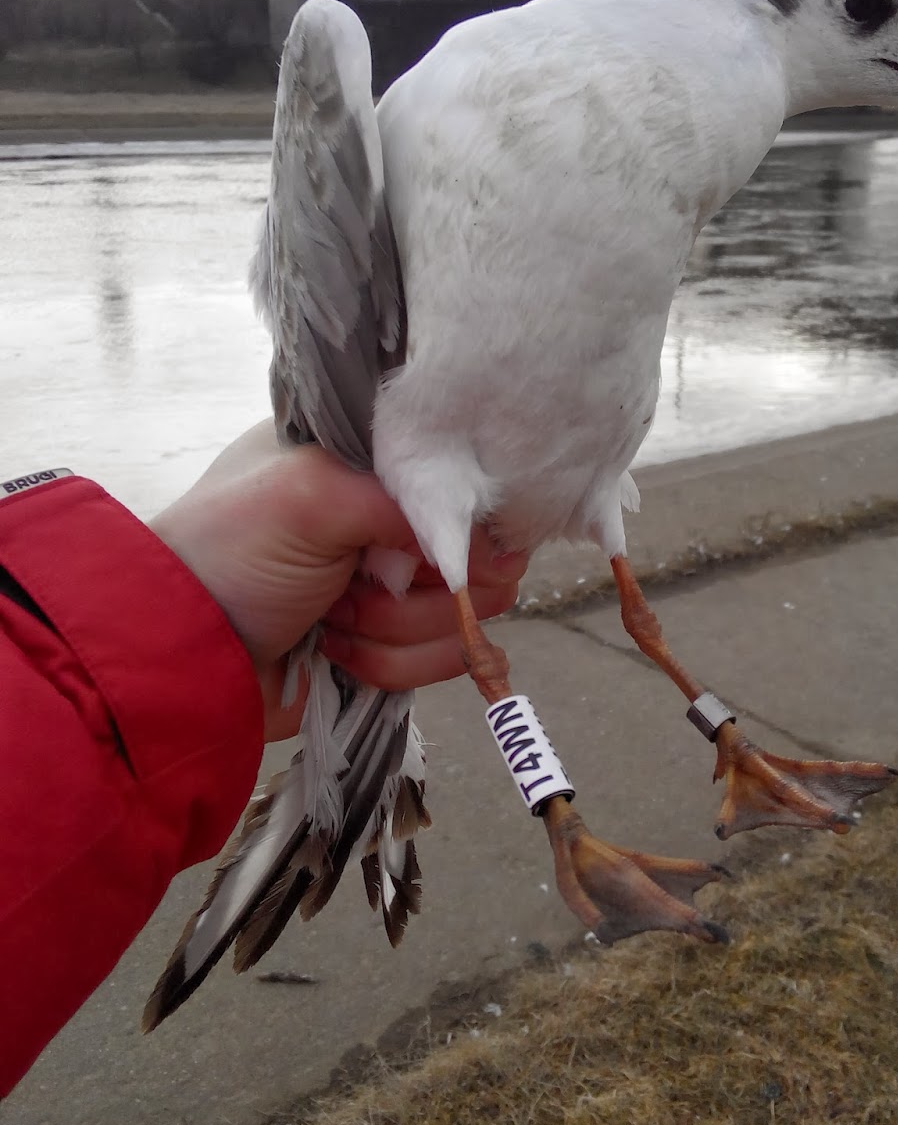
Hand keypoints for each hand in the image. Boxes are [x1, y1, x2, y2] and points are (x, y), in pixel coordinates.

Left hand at [151, 423, 526, 739]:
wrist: (178, 659)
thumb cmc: (227, 557)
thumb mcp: (311, 494)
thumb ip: (407, 499)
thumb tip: (492, 545)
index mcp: (368, 459)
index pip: (465, 477)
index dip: (466, 517)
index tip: (447, 543)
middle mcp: (388, 517)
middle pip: (480, 553)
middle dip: (422, 583)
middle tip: (361, 580)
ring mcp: (394, 585)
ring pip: (465, 614)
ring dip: (397, 628)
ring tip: (332, 618)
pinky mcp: (394, 645)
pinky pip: (441, 661)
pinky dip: (390, 665)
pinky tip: (334, 652)